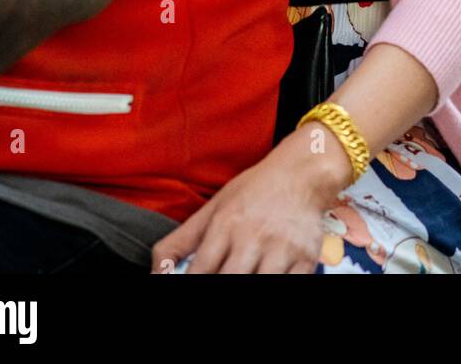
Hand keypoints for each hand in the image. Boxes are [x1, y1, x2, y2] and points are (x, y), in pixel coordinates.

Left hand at [150, 124, 352, 274]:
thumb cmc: (254, 190)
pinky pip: (289, 285)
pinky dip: (277, 285)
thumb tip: (155, 272)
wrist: (302, 173)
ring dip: (248, 286)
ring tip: (241, 276)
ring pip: (260, 285)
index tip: (187, 287)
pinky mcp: (305, 260)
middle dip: (221, 285)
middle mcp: (253, 236)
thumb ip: (181, 241)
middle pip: (229, 280)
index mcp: (226, 223)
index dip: (191, 283)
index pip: (200, 270)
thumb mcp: (214, 207)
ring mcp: (282, 249)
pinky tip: (263, 276)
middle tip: (218, 281)